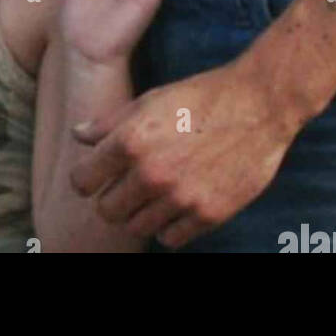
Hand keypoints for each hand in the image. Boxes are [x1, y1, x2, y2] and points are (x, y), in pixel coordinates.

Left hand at [69, 60, 301, 247]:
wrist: (257, 105)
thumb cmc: (199, 96)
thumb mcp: (148, 100)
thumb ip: (108, 122)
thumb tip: (78, 135)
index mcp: (130, 140)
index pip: (82, 182)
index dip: (86, 179)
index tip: (96, 176)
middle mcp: (151, 173)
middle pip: (107, 211)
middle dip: (111, 199)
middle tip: (125, 186)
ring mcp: (180, 197)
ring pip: (137, 227)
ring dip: (140, 213)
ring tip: (153, 194)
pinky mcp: (208, 214)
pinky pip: (170, 238)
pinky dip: (168, 226)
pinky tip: (176, 205)